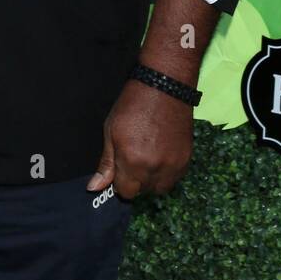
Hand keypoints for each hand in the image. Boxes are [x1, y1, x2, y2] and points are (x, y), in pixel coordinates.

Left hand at [87, 79, 192, 198]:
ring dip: (153, 179)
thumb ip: (106, 163)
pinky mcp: (186, 159)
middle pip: (142, 191)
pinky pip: (175, 178)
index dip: (120, 182)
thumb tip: (94, 188)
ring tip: (149, 156)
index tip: (121, 167)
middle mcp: (154, 169)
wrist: (165, 86)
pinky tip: (162, 153)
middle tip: (135, 156)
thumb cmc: (133, 105)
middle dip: (136, 179)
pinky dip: (167, 172)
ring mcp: (173, 165)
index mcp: (132, 161)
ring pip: (160, 188)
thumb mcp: (111, 131)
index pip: (125, 192)